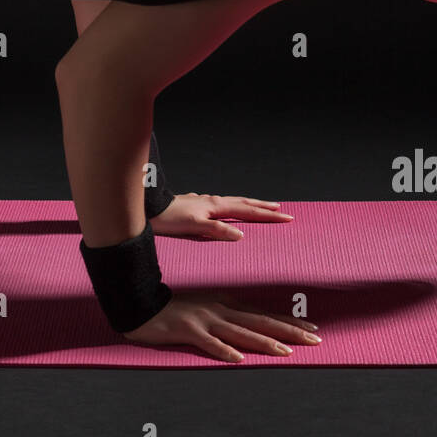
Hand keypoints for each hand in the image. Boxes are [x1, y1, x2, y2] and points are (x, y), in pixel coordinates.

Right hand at [122, 291, 321, 361]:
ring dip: (264, 341)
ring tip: (286, 351)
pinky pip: (209, 343)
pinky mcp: (188, 330)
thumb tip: (251, 328)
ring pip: (241, 332)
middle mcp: (220, 309)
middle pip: (260, 322)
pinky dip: (224, 350)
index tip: (312, 328)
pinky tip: (238, 359)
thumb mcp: (207, 308)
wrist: (143, 303)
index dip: (289, 322)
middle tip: (314, 339)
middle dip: (289, 331)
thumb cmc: (176, 309)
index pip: (264, 314)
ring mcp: (205, 319)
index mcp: (226, 303)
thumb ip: (228, 316)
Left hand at [148, 192, 293, 239]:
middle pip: (245, 203)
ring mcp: (206, 203)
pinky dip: (235, 207)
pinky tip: (229, 210)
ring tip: (263, 207)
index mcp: (217, 206)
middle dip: (264, 207)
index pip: (248, 211)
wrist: (150, 209)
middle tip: (283, 210)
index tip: (286, 218)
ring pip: (235, 203)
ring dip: (251, 205)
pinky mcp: (198, 207)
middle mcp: (214, 202)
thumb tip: (241, 235)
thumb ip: (217, 230)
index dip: (268, 215)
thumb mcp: (195, 226)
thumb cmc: (169, 219)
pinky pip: (224, 206)